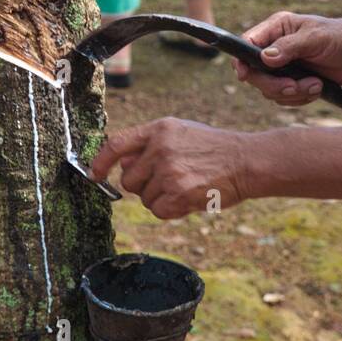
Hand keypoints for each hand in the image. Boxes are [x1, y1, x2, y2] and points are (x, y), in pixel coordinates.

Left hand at [90, 117, 250, 218]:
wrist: (246, 161)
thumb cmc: (214, 148)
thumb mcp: (181, 132)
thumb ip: (150, 144)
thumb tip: (122, 163)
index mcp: (159, 129)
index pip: (116, 144)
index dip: (101, 162)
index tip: (95, 175)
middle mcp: (160, 148)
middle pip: (129, 179)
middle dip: (143, 186)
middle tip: (167, 182)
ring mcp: (169, 171)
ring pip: (144, 198)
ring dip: (160, 199)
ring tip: (185, 186)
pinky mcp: (178, 193)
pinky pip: (158, 211)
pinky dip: (170, 210)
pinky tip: (188, 198)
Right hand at [232, 11, 341, 106]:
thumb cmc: (338, 37)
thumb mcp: (315, 38)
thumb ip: (290, 46)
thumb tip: (265, 57)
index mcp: (275, 28)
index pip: (247, 43)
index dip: (242, 61)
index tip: (245, 76)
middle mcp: (273, 47)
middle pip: (255, 73)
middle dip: (274, 84)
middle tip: (295, 87)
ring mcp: (281, 67)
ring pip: (270, 90)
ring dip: (293, 93)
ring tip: (317, 84)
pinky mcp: (291, 82)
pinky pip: (284, 98)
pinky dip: (301, 98)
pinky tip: (318, 87)